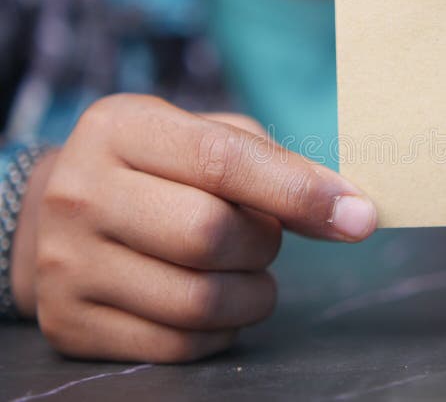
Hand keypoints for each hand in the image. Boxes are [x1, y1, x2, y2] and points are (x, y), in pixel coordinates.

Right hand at [12, 94, 376, 361]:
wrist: (58, 214)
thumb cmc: (158, 169)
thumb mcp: (204, 138)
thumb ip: (274, 165)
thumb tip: (349, 211)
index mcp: (121, 128)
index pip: (222, 160)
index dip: (299, 192)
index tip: (359, 215)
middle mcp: (82, 193)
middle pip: (208, 235)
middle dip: (265, 243)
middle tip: (266, 236)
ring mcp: (68, 265)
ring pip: (198, 301)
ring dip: (252, 293)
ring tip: (245, 269)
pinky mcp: (71, 324)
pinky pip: (178, 346)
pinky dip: (222, 329)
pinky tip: (217, 303)